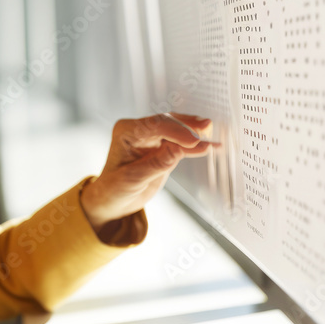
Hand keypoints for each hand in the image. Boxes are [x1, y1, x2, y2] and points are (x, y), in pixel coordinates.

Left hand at [80, 113, 219, 230]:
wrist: (113, 200)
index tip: (193, 140)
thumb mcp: (133, 178)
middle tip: (206, 127)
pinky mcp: (163, 148)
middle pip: (167, 123)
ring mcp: (152, 138)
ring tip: (210, 131)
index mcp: (126, 132)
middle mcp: (139, 130)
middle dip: (187, 126)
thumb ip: (157, 163)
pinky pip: (181, 145)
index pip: (154, 126)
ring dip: (194, 132)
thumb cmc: (115, 188)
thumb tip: (179, 150)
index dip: (175, 131)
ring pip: (177, 131)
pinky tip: (211, 145)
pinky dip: (195, 146)